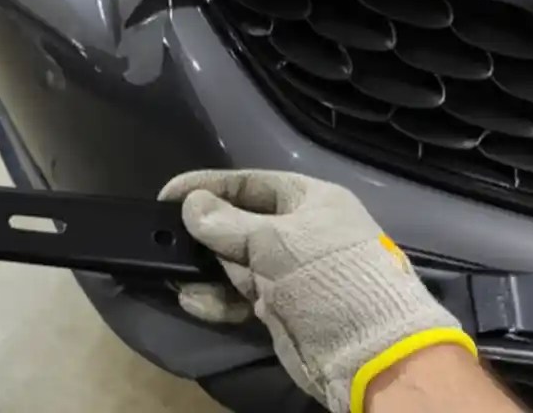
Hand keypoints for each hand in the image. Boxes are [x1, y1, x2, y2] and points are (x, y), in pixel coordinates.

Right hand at [160, 170, 474, 412]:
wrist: (367, 349)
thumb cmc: (324, 275)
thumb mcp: (273, 240)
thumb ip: (226, 222)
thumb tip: (189, 205)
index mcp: (310, 200)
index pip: (249, 183)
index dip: (207, 187)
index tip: (167, 194)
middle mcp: (300, 231)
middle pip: (239, 222)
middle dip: (203, 232)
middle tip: (165, 236)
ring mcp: (290, 271)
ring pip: (235, 262)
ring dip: (204, 269)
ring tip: (172, 273)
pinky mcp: (280, 306)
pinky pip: (239, 294)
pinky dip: (215, 297)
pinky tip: (192, 299)